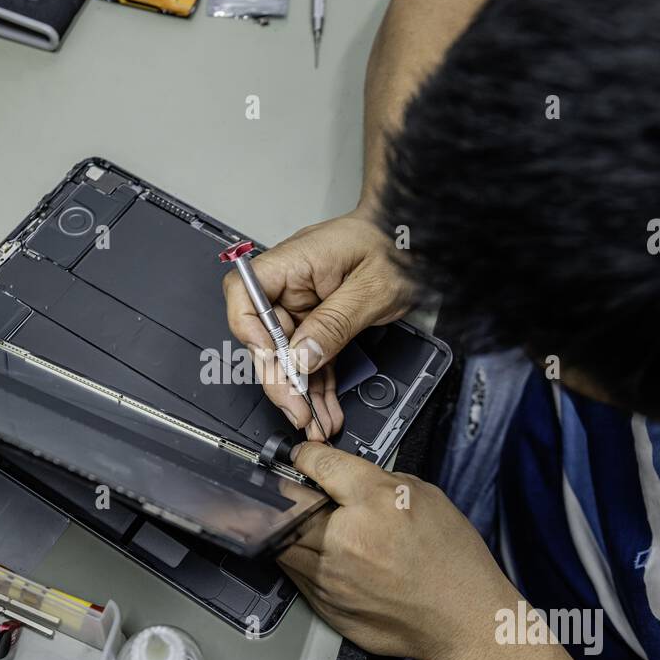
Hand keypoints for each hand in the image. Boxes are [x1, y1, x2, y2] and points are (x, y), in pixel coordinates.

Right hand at [223, 209, 416, 439]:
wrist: (414, 238)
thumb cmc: (396, 244)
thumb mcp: (370, 289)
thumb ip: (333, 324)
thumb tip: (301, 358)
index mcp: (293, 261)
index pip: (244, 293)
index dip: (249, 331)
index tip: (270, 361)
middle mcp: (290, 282)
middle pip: (265, 335)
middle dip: (280, 378)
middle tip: (297, 411)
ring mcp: (303, 302)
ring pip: (290, 354)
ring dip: (301, 391)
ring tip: (315, 422)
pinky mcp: (319, 319)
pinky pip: (312, 355)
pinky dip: (318, 383)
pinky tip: (324, 408)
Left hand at [277, 443, 517, 659]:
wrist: (461, 620)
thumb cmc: (452, 562)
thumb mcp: (426, 497)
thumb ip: (378, 481)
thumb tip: (343, 474)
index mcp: (375, 503)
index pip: (320, 465)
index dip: (306, 455)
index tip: (302, 456)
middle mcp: (346, 539)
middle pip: (288, 502)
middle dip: (285, 489)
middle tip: (291, 486)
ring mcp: (330, 576)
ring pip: (281, 540)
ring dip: (284, 525)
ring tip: (299, 519)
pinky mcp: (324, 604)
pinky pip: (293, 571)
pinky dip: (296, 555)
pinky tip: (314, 550)